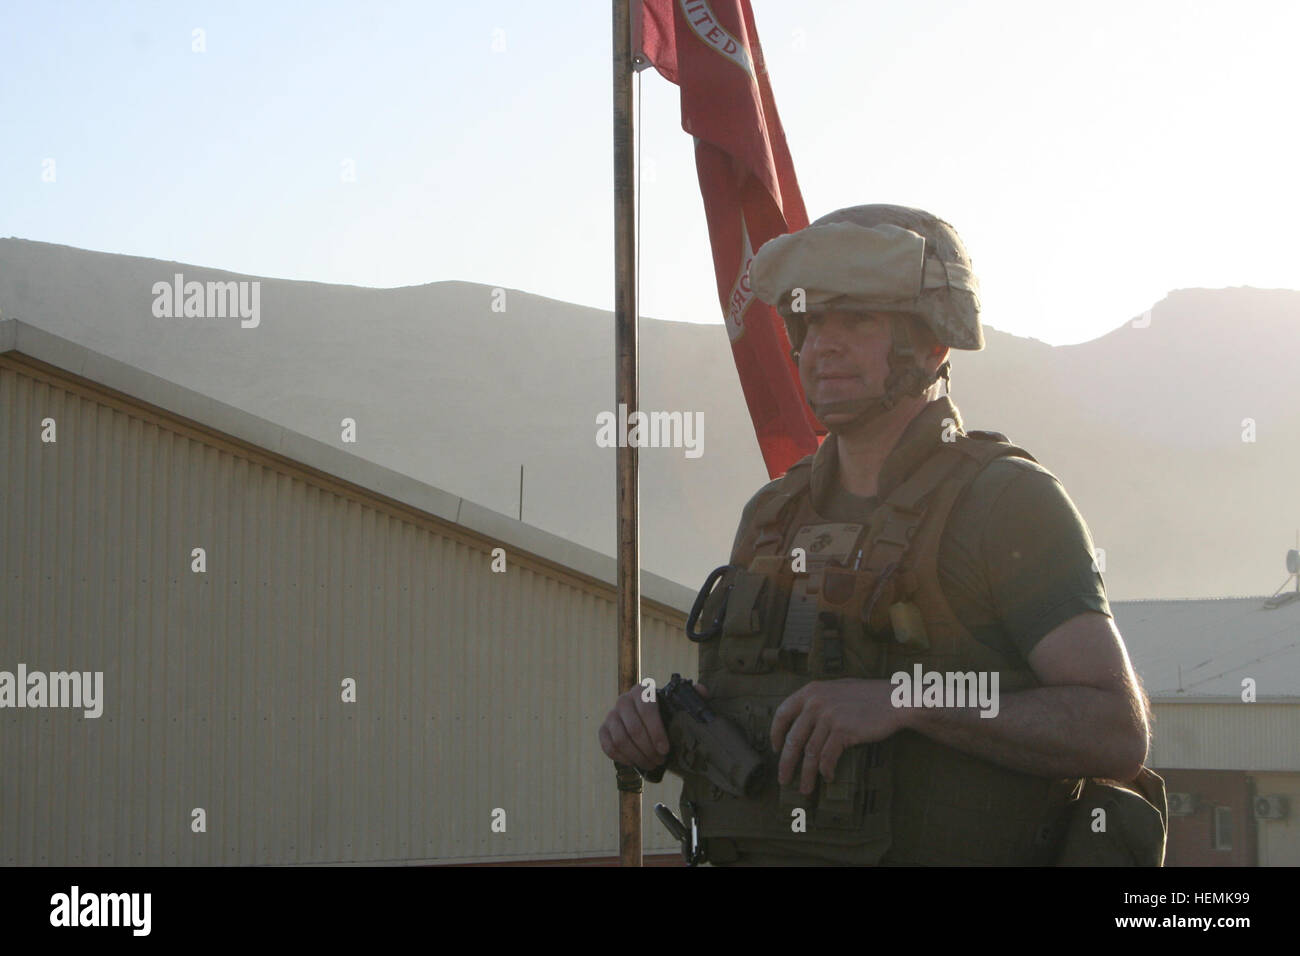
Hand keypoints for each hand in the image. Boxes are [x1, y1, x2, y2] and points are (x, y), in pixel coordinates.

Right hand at [597, 681, 707, 771]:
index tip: (666, 749)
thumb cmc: (666, 711)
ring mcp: (611, 715)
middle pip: (633, 729)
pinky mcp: (603, 729)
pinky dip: (622, 758)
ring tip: (651, 764)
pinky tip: (635, 763)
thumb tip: (701, 690)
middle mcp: (623, 700)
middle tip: (660, 761)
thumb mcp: (680, 702)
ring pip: (620, 740)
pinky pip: (608, 746)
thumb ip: (693, 694)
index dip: (656, 732)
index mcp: (642, 691)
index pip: (647, 710)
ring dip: (637, 756)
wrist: (645, 718)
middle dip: (648, 749)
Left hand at [770, 679, 907, 794]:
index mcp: (811, 691)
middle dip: (786, 763)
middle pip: (793, 739)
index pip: (782, 713)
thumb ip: (817, 701)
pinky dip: (825, 770)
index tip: (775, 749)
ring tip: (805, 789)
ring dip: (806, 774)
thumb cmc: (867, 697)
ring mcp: (829, 716)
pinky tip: (828, 777)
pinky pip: (827, 757)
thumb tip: (800, 722)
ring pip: (809, 752)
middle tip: (783, 779)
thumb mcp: (836, 690)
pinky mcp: (843, 730)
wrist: (895, 700)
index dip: (776, 734)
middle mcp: (815, 703)